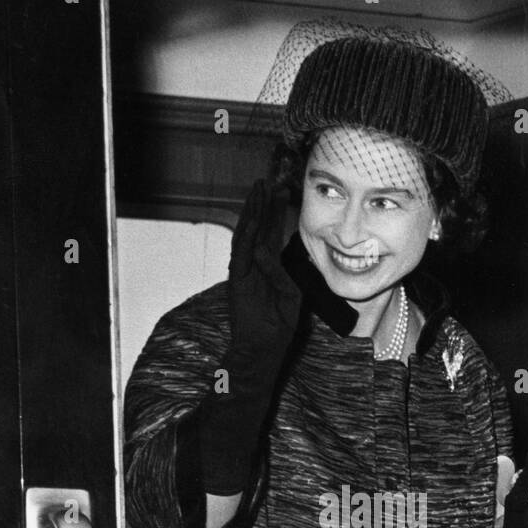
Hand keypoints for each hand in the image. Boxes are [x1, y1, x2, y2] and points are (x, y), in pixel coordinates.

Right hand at [228, 179, 302, 351]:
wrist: (265, 347)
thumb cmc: (279, 324)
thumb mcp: (290, 294)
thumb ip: (280, 272)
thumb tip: (265, 250)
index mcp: (268, 266)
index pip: (271, 233)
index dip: (275, 212)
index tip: (282, 190)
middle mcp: (254, 264)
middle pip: (258, 228)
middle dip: (262, 204)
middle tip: (267, 181)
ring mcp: (243, 270)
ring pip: (246, 234)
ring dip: (252, 212)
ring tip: (258, 190)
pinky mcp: (237, 279)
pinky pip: (241, 253)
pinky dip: (247, 235)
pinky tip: (253, 219)